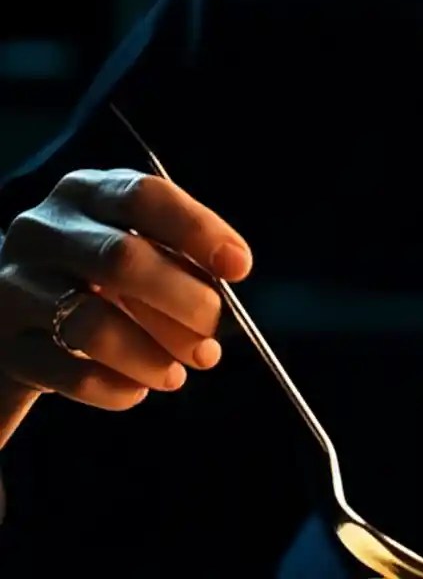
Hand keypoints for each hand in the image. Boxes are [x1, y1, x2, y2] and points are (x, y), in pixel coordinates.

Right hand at [0, 169, 250, 446]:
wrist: (16, 321)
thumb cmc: (97, 280)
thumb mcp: (135, 251)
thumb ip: (180, 260)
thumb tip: (226, 286)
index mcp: (86, 194)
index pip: (143, 196)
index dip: (197, 231)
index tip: (238, 267)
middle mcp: (43, 231)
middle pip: (121, 259)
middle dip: (182, 302)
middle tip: (211, 338)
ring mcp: (14, 287)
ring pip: (91, 324)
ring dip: (151, 356)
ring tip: (177, 374)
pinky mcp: (4, 346)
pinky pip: (70, 374)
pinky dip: (116, 388)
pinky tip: (136, 389)